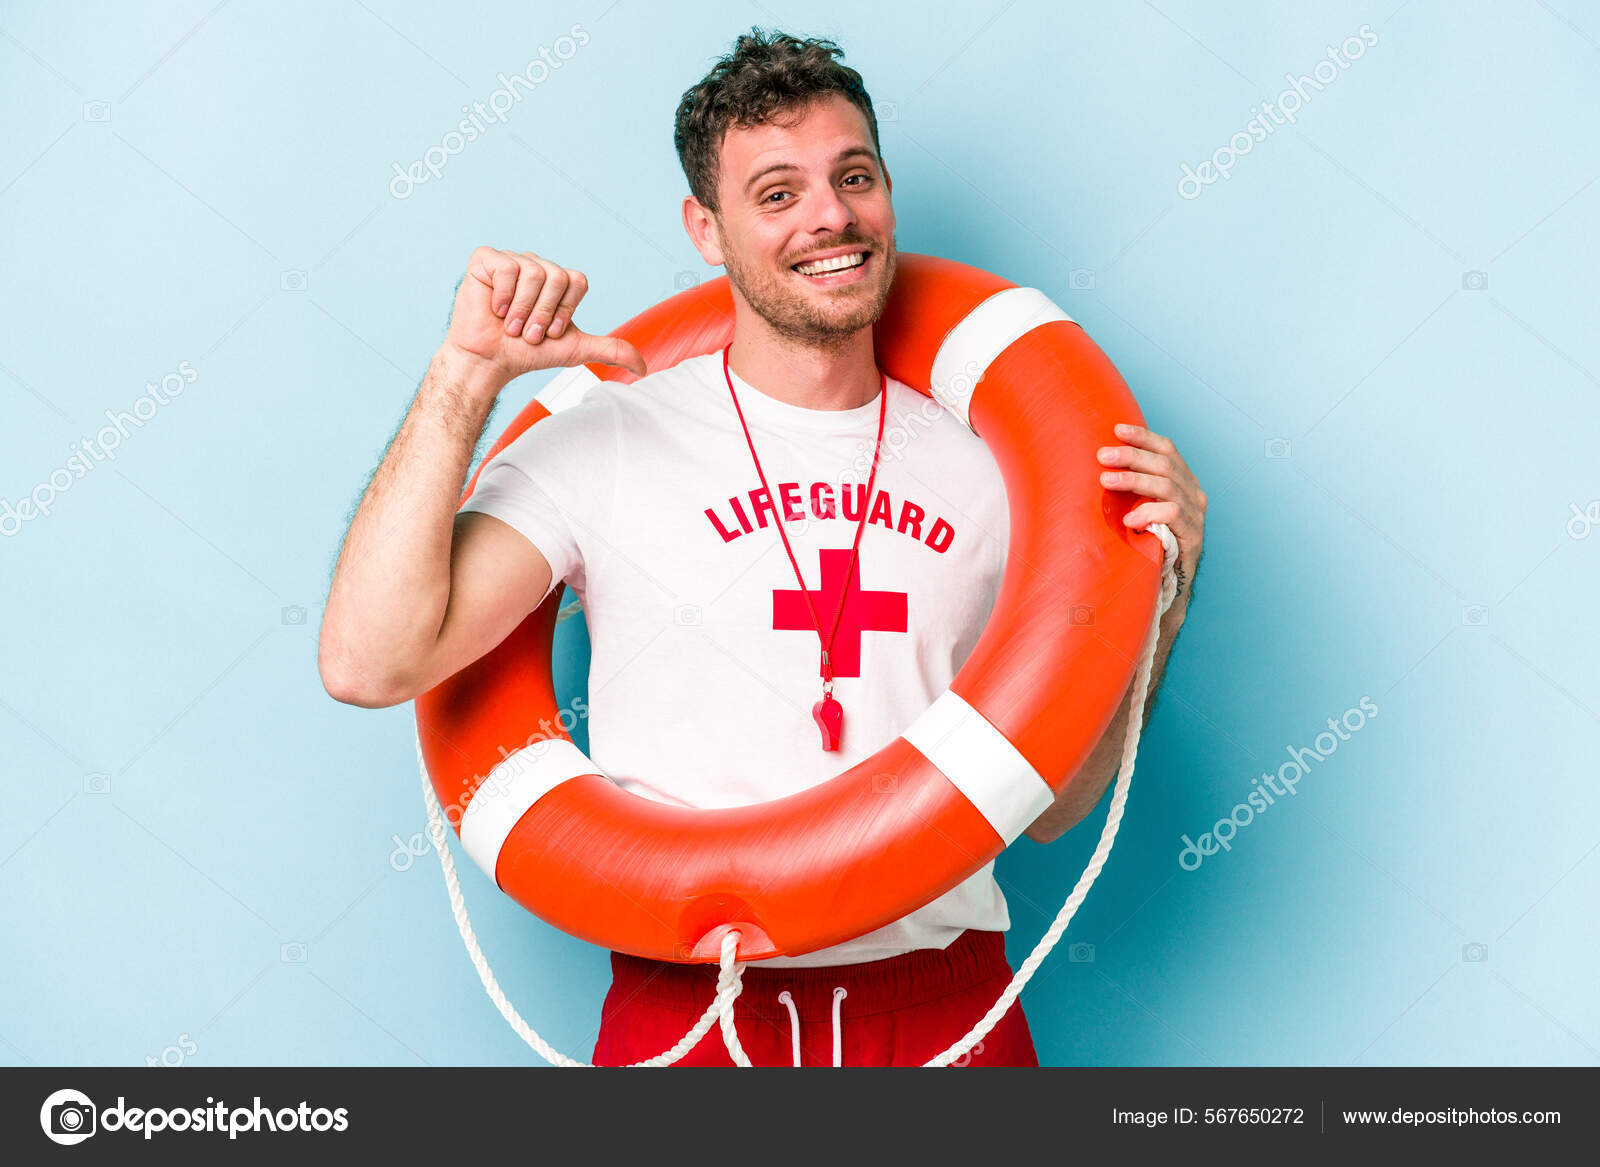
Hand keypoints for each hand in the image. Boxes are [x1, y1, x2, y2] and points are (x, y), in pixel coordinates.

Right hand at [442, 247, 647, 383]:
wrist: (491, 360)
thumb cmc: (528, 353)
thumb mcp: (575, 350)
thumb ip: (610, 350)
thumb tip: (643, 367)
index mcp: (558, 279)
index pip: (577, 281)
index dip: (565, 310)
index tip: (550, 332)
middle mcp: (537, 265)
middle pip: (557, 276)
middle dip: (544, 313)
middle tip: (528, 332)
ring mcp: (511, 260)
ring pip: (533, 272)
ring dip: (523, 310)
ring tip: (510, 324)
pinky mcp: (485, 259)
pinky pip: (507, 268)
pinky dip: (502, 296)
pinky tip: (494, 308)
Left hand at [1097, 423, 1205, 599]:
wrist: (1168, 584)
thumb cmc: (1148, 541)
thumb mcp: (1139, 507)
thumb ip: (1131, 487)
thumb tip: (1099, 464)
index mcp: (1183, 481)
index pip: (1167, 449)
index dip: (1143, 437)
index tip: (1117, 430)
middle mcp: (1193, 493)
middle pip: (1165, 464)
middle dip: (1131, 456)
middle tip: (1102, 455)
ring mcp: (1197, 514)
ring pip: (1167, 486)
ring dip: (1133, 480)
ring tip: (1106, 481)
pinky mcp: (1193, 536)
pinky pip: (1173, 514)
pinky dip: (1149, 512)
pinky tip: (1128, 519)